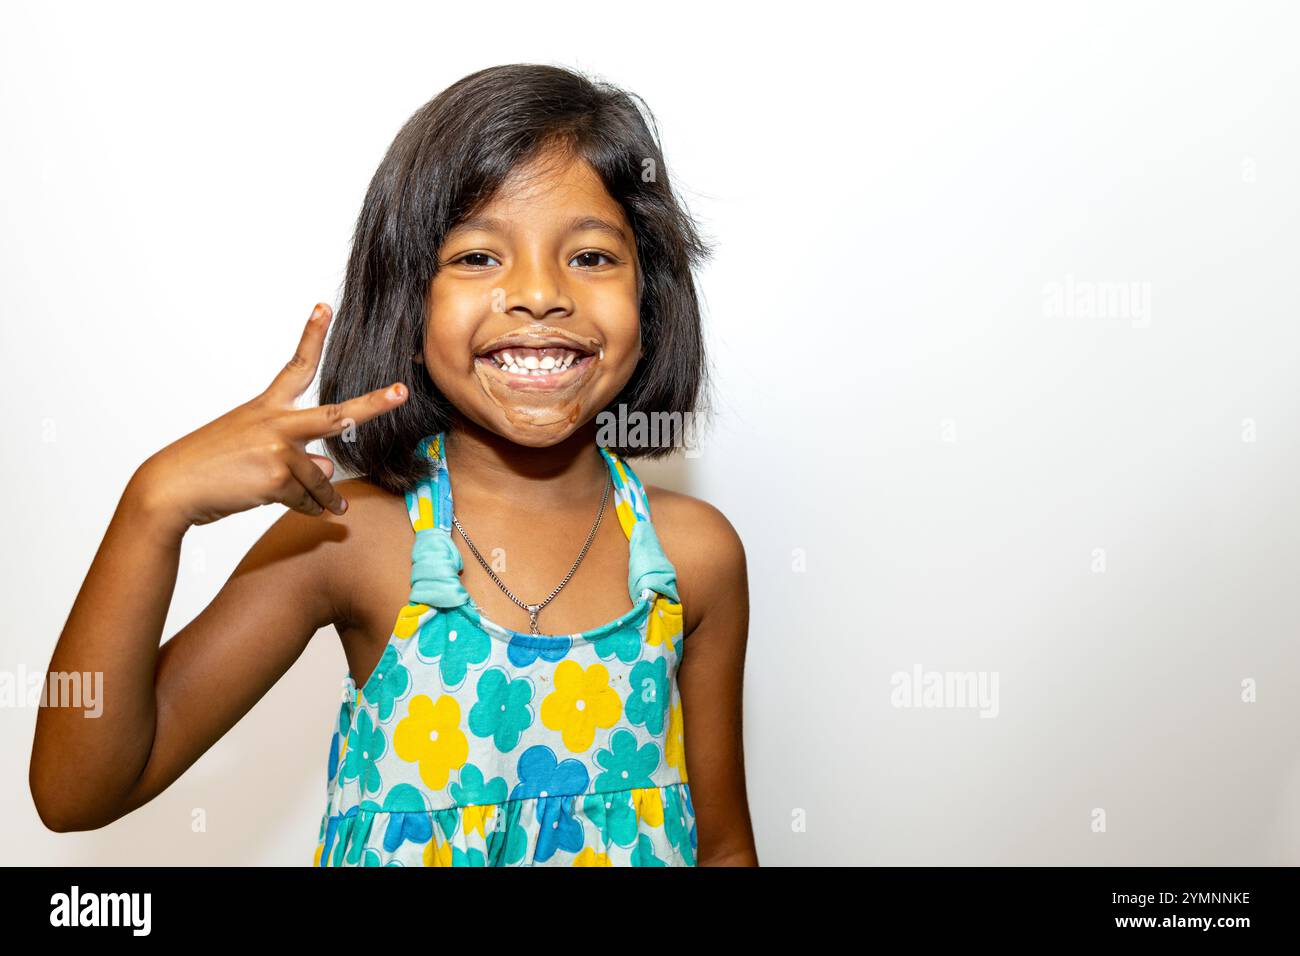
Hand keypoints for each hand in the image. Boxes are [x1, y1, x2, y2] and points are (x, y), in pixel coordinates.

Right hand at [130, 303, 407, 532]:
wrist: (170, 488)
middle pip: (336, 413)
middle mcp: (275, 422)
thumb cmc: (208, 468)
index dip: (312, 336)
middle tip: (400, 392)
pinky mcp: (276, 476)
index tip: (324, 308)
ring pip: (320, 476)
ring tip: (332, 506)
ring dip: (326, 496)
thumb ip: (294, 456)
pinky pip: (309, 498)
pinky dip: (312, 508)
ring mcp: (277, 448)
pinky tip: (313, 511)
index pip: (295, 366)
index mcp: (266, 407)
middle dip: (373, 404)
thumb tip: (327, 468)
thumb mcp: (253, 453)